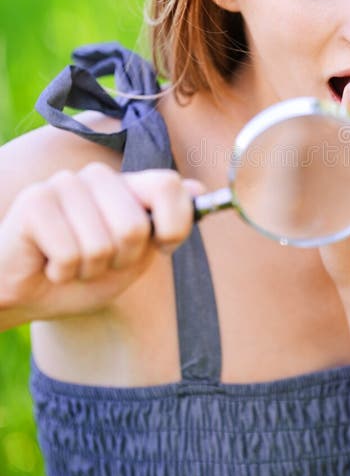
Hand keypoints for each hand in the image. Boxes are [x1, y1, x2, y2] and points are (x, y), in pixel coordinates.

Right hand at [0, 163, 202, 323]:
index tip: (163, 247)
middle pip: (135, 225)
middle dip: (120, 261)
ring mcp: (65, 184)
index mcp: (125, 188)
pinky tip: (48, 266)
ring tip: (69, 264)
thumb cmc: (78, 278)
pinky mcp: (35, 201)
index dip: (176, 224)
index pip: (169, 184)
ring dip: (88, 270)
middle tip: (96, 264)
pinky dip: (62, 273)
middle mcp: (97, 178)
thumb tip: (200, 189)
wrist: (23, 297)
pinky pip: (70, 252)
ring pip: (102, 243)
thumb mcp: (133, 261)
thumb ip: (163, 228)